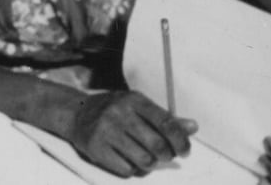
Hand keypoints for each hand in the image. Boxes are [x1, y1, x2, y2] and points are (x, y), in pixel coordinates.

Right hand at [67, 90, 196, 176]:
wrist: (77, 113)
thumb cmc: (114, 111)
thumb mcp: (138, 106)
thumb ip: (165, 118)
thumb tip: (193, 126)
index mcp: (133, 99)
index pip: (165, 121)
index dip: (180, 140)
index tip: (185, 150)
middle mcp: (119, 113)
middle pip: (157, 145)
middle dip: (166, 155)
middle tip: (164, 155)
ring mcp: (106, 130)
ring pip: (144, 160)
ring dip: (149, 163)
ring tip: (144, 156)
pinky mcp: (96, 148)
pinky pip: (126, 170)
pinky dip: (131, 168)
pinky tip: (125, 157)